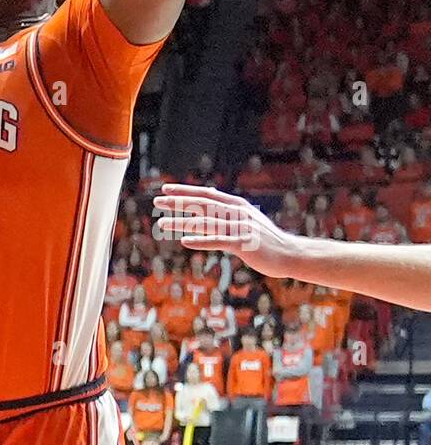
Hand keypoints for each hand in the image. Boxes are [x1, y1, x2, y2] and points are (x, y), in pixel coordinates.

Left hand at [154, 184, 299, 277]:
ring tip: (162, 224)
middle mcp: (236, 213)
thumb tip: (209, 195)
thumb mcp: (245, 217)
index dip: (184, 191)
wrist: (289, 254)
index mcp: (236, 205)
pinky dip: (201, 241)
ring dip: (182, 223)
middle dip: (177, 203)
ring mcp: (239, 228)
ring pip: (205, 224)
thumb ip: (226, 208)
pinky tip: (185, 242)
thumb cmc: (264, 238)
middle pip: (201, 205)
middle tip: (156, 202)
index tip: (165, 189)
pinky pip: (218, 242)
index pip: (205, 194)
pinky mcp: (243, 244)